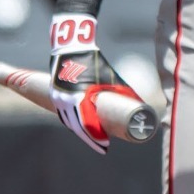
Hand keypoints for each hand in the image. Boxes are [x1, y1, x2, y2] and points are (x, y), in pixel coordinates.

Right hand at [49, 13, 139, 153]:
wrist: (71, 47)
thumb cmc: (93, 62)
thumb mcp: (109, 77)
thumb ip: (122, 90)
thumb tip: (138, 102)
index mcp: (78, 98)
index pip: (86, 123)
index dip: (96, 136)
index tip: (106, 144)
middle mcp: (65, 100)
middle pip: (77, 126)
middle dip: (90, 138)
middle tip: (103, 146)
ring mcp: (58, 97)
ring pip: (69, 120)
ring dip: (81, 131)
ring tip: (94, 140)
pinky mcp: (55, 94)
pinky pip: (63, 112)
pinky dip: (72, 121)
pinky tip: (80, 127)